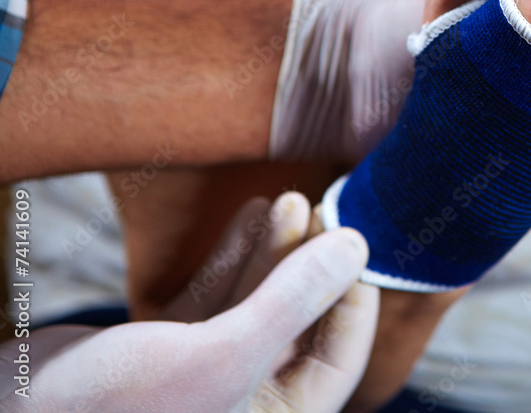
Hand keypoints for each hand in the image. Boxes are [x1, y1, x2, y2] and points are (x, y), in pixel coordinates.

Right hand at [0, 193, 378, 412]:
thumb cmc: (112, 409)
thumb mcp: (219, 355)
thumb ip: (292, 300)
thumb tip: (358, 246)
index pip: (340, 358)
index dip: (353, 296)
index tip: (355, 238)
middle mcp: (246, 401)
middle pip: (299, 324)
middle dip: (309, 262)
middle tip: (318, 205)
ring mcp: (207, 376)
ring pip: (258, 305)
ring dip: (274, 252)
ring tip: (288, 199)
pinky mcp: (169, 351)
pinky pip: (217, 299)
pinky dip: (233, 257)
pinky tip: (254, 214)